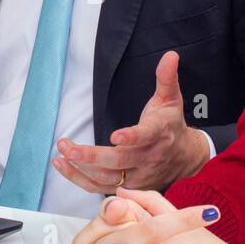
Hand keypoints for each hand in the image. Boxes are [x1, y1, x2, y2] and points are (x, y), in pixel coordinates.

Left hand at [53, 51, 209, 193]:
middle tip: (68, 146)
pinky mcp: (126, 186)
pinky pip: (100, 187)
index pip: (145, 136)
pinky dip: (79, 179)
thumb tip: (170, 56)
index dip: (131, 138)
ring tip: (60, 154)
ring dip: (80, 168)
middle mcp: (147, 158)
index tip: (116, 136)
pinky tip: (63, 166)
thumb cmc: (170, 126)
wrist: (184, 159)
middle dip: (91, 156)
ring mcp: (137, 176)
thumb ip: (166, 78)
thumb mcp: (171, 100)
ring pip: (106, 178)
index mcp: (158, 134)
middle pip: (119, 162)